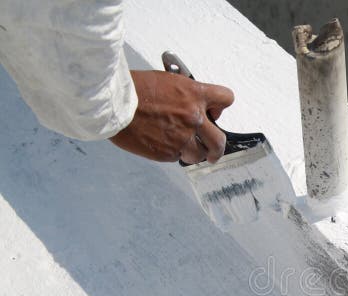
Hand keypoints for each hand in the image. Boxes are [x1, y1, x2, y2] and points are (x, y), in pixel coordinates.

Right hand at [110, 70, 233, 163]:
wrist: (114, 104)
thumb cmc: (135, 89)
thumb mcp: (168, 81)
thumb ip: (186, 95)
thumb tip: (195, 106)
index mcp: (195, 95)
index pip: (226, 99)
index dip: (220, 107)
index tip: (213, 114)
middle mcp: (193, 117)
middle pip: (219, 141)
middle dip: (217, 148)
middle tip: (213, 152)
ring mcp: (182, 137)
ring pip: (199, 154)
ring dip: (192, 152)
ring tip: (181, 147)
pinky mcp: (167, 152)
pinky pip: (177, 157)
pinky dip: (171, 152)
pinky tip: (160, 142)